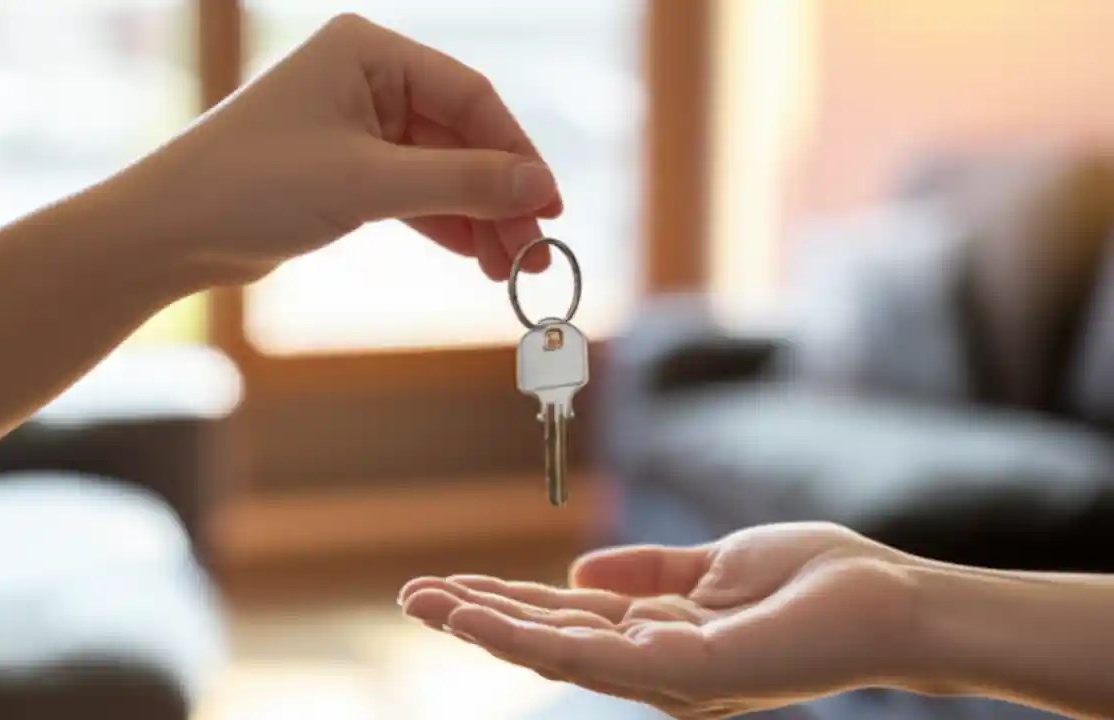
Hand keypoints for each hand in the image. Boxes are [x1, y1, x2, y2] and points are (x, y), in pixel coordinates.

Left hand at [113, 13, 560, 285]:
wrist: (170, 232)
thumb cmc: (254, 186)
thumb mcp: (368, 184)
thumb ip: (461, 183)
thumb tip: (540, 189)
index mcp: (368, 51)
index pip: (470, 97)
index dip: (517, 154)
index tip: (551, 207)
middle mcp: (365, 78)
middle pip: (460, 138)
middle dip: (499, 198)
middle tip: (535, 256)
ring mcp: (355, 124)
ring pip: (440, 171)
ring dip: (477, 219)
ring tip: (510, 271)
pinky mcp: (344, 169)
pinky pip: (412, 193)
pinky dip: (443, 225)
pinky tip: (476, 257)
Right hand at [400, 523, 919, 717]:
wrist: (892, 599)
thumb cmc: (816, 581)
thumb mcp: (711, 565)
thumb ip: (646, 572)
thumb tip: (578, 567)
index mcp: (657, 634)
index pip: (564, 618)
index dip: (504, 602)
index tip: (447, 584)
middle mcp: (654, 665)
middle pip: (549, 640)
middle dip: (478, 618)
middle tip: (411, 597)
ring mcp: (671, 674)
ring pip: (559, 653)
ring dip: (489, 628)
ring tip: (430, 604)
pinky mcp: (692, 670)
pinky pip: (600, 655)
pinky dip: (537, 637)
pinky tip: (490, 619)